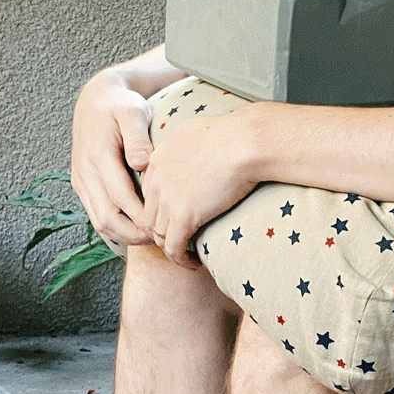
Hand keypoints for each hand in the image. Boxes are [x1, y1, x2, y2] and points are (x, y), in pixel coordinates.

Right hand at [69, 71, 155, 248]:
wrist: (95, 99)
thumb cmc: (120, 105)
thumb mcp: (132, 111)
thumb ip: (137, 138)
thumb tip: (141, 163)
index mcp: (98, 156)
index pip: (120, 198)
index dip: (142, 218)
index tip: (164, 226)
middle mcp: (85, 172)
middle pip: (108, 219)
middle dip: (135, 234)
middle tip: (162, 240)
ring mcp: (81, 180)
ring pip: (100, 222)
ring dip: (125, 236)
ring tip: (152, 239)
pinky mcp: (81, 185)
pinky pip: (96, 215)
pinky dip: (116, 228)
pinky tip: (137, 230)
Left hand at [139, 105, 265, 268]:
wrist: (243, 142)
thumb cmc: (233, 133)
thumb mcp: (198, 130)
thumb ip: (187, 144)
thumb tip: (196, 147)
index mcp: (158, 160)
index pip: (149, 193)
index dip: (161, 210)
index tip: (178, 219)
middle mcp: (156, 180)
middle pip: (149, 216)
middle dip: (163, 231)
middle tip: (181, 241)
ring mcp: (166, 199)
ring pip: (158, 235)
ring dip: (171, 248)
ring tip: (188, 255)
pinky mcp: (182, 216)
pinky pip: (173, 247)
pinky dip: (181, 259)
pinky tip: (194, 263)